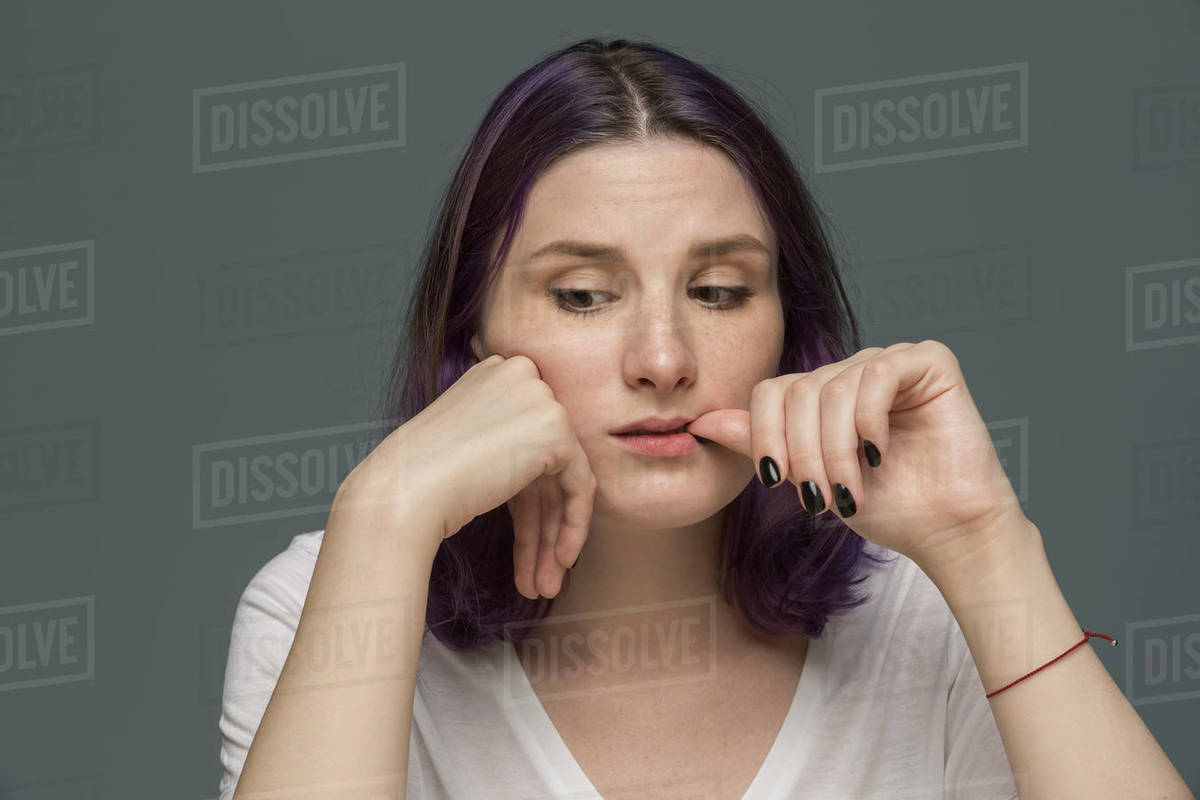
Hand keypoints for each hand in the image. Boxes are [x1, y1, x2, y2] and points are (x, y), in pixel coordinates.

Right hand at [346, 353, 595, 599]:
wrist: (403, 489)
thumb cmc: (416, 478)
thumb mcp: (468, 448)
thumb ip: (506, 448)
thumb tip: (542, 479)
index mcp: (494, 373)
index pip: (525, 440)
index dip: (527, 498)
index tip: (522, 541)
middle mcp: (520, 376)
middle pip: (543, 463)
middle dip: (541, 524)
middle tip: (538, 573)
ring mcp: (540, 399)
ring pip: (562, 478)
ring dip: (552, 536)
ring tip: (545, 586)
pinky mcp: (556, 429)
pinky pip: (579, 484)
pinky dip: (573, 525)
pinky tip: (560, 561)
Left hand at [684, 340, 1026, 567]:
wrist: (945, 529)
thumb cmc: (886, 506)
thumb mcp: (809, 477)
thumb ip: (761, 444)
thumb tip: (701, 422)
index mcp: (821, 393)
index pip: (770, 392)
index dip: (767, 437)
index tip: (777, 483)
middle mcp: (852, 371)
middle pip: (798, 392)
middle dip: (803, 453)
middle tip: (820, 499)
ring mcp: (890, 361)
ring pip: (834, 389)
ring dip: (835, 450)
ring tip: (850, 491)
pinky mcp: (928, 361)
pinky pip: (878, 373)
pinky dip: (869, 420)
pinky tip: (879, 453)